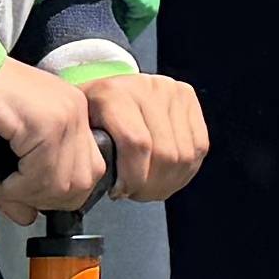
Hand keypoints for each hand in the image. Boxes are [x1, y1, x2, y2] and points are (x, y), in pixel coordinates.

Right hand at [0, 59, 108, 215]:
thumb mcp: (7, 148)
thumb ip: (21, 184)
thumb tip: (28, 218)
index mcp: (74, 114)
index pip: (89, 173)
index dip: (59, 195)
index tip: (27, 194)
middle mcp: (76, 111)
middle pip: (81, 183)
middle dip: (45, 199)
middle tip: (12, 192)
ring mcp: (63, 114)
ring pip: (61, 184)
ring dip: (27, 195)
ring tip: (0, 185)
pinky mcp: (43, 121)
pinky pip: (38, 174)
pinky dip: (15, 187)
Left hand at [78, 68, 208, 203]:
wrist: (106, 89)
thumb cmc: (90, 117)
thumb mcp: (79, 133)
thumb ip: (89, 156)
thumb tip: (106, 185)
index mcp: (112, 93)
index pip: (137, 144)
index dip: (133, 177)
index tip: (120, 191)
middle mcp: (145, 86)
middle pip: (164, 153)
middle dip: (151, 184)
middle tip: (136, 192)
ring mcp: (169, 90)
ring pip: (184, 154)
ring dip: (169, 181)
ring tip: (150, 186)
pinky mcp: (187, 97)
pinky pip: (199, 145)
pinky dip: (185, 170)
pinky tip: (168, 175)